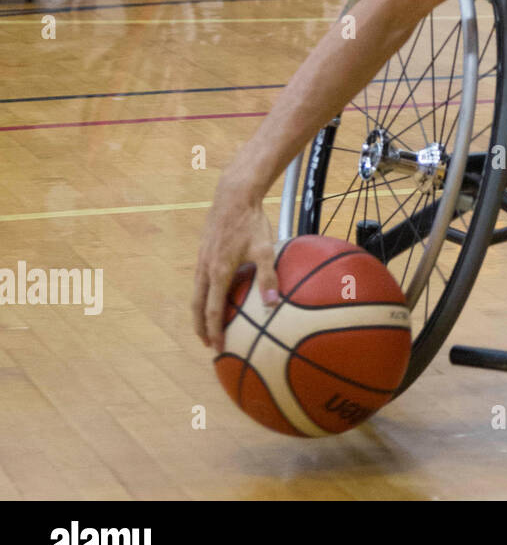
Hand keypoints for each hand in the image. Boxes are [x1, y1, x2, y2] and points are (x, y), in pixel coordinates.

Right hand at [193, 177, 278, 351]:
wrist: (233, 196)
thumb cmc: (251, 222)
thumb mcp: (264, 249)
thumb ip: (268, 276)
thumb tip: (273, 302)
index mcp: (218, 273)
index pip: (213, 311)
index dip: (214, 331)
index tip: (217, 348)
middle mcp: (205, 269)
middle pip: (198, 306)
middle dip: (200, 327)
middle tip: (208, 343)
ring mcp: (202, 259)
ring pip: (197, 293)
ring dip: (200, 311)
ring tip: (208, 323)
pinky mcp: (203, 251)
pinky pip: (200, 280)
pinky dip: (203, 295)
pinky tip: (214, 294)